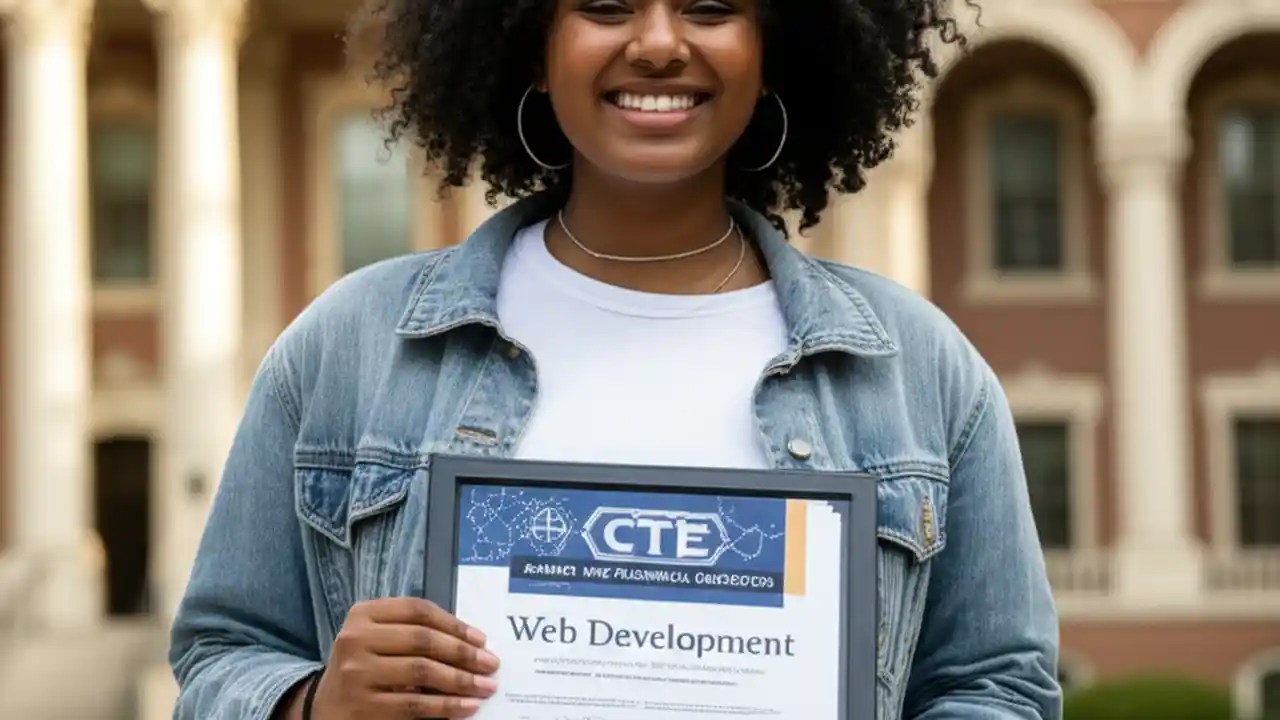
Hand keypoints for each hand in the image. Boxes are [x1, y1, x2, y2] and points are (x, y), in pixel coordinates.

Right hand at [310, 597, 498, 718]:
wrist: (326, 708)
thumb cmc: (364, 667)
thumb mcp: (378, 639)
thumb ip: (413, 632)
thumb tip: (472, 644)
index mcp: (363, 614)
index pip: (418, 610)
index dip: (454, 624)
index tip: (481, 639)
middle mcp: (356, 639)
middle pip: (423, 640)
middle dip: (464, 653)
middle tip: (491, 664)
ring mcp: (356, 673)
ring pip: (422, 672)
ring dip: (461, 681)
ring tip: (485, 687)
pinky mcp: (362, 706)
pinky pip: (415, 704)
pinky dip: (446, 706)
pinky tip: (466, 707)